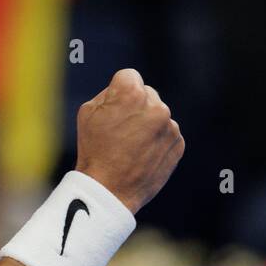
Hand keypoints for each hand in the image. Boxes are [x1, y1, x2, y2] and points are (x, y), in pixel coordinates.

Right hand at [74, 68, 184, 213]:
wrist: (109, 189)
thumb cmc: (94, 149)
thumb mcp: (87, 112)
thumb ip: (109, 94)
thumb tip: (123, 91)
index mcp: (132, 93)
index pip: (129, 76)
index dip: (118, 90)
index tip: (114, 106)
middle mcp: (156, 106)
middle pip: (146, 94)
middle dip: (135, 106)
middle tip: (120, 129)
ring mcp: (170, 126)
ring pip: (157, 114)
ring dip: (147, 123)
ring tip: (129, 145)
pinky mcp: (178, 143)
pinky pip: (166, 133)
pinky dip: (156, 140)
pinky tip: (141, 154)